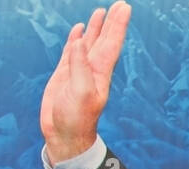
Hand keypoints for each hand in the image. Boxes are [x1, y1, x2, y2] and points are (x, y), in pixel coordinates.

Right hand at [40, 2, 131, 162]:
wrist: (64, 135)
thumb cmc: (75, 119)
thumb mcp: (80, 93)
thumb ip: (79, 67)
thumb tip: (79, 42)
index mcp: (100, 73)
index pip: (111, 43)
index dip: (118, 25)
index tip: (124, 7)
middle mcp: (92, 69)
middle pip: (104, 40)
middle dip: (111, 22)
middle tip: (120, 4)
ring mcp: (78, 71)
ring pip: (88, 43)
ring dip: (96, 28)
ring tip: (101, 12)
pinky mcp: (65, 74)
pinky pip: (72, 51)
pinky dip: (76, 39)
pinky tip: (79, 30)